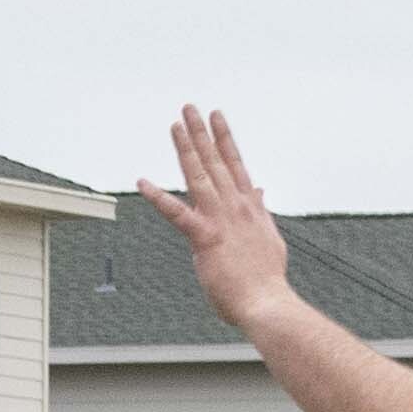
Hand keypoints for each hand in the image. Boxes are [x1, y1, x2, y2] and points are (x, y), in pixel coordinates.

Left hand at [153, 107, 296, 321]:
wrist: (267, 303)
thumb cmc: (265, 279)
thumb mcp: (269, 237)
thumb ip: (260, 212)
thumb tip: (260, 190)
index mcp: (249, 207)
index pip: (235, 164)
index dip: (224, 138)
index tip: (216, 117)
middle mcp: (235, 206)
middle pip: (215, 162)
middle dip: (201, 133)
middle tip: (189, 108)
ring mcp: (220, 220)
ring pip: (200, 176)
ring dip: (186, 149)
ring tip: (175, 125)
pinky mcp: (205, 238)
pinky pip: (178, 214)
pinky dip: (159, 197)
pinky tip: (143, 183)